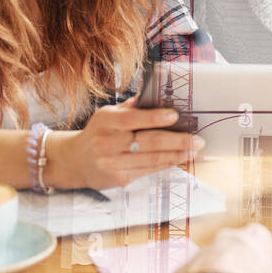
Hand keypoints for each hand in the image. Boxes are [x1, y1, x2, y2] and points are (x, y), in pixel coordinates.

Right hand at [46, 97, 203, 190]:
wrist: (74, 161)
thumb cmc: (98, 133)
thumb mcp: (107, 115)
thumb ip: (131, 107)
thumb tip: (156, 93)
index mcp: (106, 121)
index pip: (132, 119)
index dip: (155, 117)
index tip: (176, 115)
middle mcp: (107, 142)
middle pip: (147, 142)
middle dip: (177, 141)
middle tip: (197, 139)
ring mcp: (113, 163)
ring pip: (151, 159)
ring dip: (177, 155)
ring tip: (194, 149)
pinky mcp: (119, 179)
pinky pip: (148, 170)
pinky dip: (167, 164)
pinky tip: (180, 159)